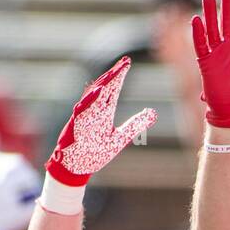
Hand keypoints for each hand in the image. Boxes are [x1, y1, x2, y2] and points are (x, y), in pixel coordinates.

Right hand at [46, 57, 157, 186]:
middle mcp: (93, 111)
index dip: (120, 76)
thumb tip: (153, 113)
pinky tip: (97, 94)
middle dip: (114, 75)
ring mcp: (84, 118)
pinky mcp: (76, 128)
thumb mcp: (121, 138)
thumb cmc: (96, 152)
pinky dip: (89, 103)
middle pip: (104, 89)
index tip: (128, 62)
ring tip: (114, 75)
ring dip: (103, 85)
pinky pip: (82, 113)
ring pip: (93, 98)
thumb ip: (135, 124)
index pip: (113, 90)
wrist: (78, 167)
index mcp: (104, 112)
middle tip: (124, 62)